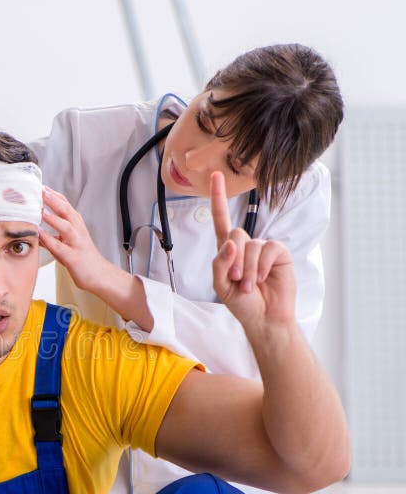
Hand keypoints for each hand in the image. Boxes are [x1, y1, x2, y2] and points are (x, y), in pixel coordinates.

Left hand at [38, 186, 112, 293]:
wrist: (98, 275)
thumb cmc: (81, 257)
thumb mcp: (65, 243)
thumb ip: (50, 236)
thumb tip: (34, 231)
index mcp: (76, 224)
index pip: (65, 204)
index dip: (53, 194)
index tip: (40, 185)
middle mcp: (78, 230)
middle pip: (66, 210)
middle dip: (53, 199)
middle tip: (40, 190)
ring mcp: (77, 243)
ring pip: (66, 226)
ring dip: (53, 217)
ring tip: (40, 210)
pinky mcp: (74, 257)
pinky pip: (61, 247)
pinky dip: (50, 240)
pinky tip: (41, 235)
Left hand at [210, 172, 295, 329]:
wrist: (264, 318)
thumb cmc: (242, 303)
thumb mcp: (220, 286)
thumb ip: (220, 263)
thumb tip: (230, 243)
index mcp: (228, 250)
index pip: (221, 220)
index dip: (217, 198)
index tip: (214, 175)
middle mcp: (245, 245)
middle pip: (235, 233)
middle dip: (234, 260)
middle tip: (238, 281)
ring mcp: (263, 248)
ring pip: (250, 244)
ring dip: (248, 269)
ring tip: (249, 286)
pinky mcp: (278, 253)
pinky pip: (267, 249)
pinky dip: (262, 266)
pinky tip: (263, 279)